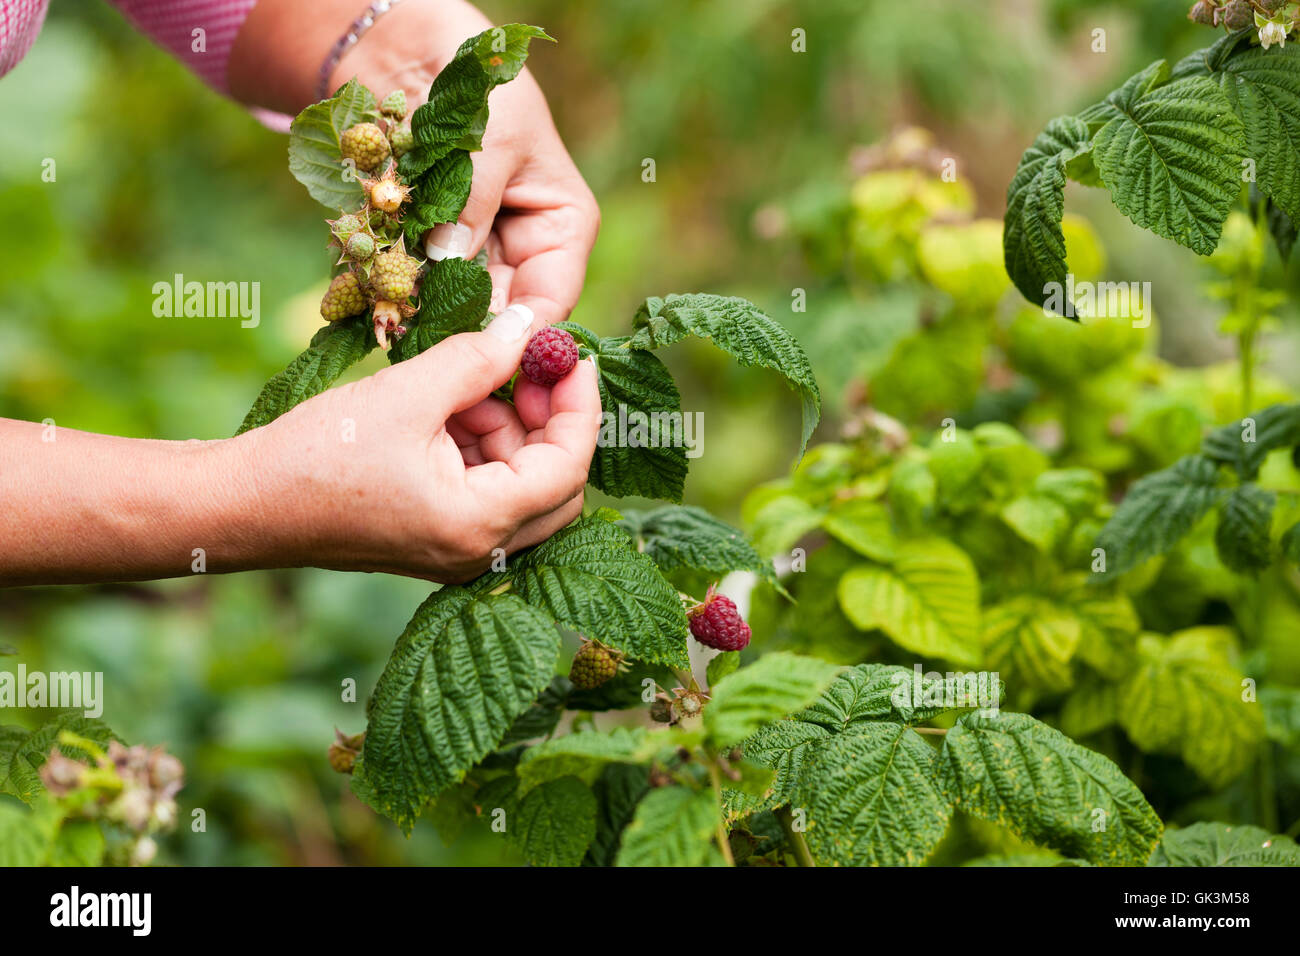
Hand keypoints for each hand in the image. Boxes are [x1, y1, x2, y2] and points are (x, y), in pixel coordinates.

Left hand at [230, 0, 599, 327]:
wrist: (422, 58)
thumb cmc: (481, 89)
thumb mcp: (489, 141)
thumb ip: (471, 205)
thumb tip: (447, 261)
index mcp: (562, 228)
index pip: (549, 298)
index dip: (520, 333)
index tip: (482, 353)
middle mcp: (525, 251)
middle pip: (501, 312)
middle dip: (464, 328)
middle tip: (422, 343)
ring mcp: (479, 254)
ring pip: (458, 304)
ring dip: (427, 312)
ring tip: (396, 323)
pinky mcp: (435, 250)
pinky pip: (421, 282)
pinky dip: (401, 289)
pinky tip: (379, 297)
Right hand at [243, 305, 599, 581]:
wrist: (245, 505)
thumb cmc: (318, 454)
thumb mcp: (408, 393)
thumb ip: (479, 358)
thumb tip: (530, 326)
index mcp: (480, 524)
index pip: (569, 467)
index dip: (579, 406)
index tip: (573, 354)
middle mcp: (480, 551)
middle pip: (557, 486)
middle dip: (550, 420)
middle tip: (529, 366)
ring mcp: (460, 551)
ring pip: (523, 487)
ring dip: (511, 429)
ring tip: (467, 382)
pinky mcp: (438, 539)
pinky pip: (487, 493)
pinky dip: (483, 447)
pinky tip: (450, 408)